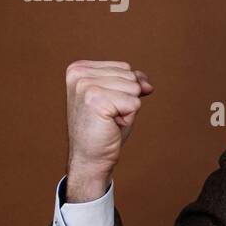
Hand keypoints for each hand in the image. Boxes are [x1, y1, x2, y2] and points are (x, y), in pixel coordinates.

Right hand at [64, 59, 153, 200]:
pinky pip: (134, 102)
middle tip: (107, 116)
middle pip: (130, 76)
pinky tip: (110, 124)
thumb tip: (147, 84)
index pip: (124, 68)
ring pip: (133, 88)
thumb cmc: (104, 128)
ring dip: (127, 108)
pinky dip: (128, 117)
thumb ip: (132, 82)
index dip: (124, 90)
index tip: (106, 106)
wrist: (90, 157)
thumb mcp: (119, 98)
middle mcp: (78, 73)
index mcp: (79, 68)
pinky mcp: (95, 99)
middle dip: (126, 99)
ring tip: (108, 120)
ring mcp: (85, 85)